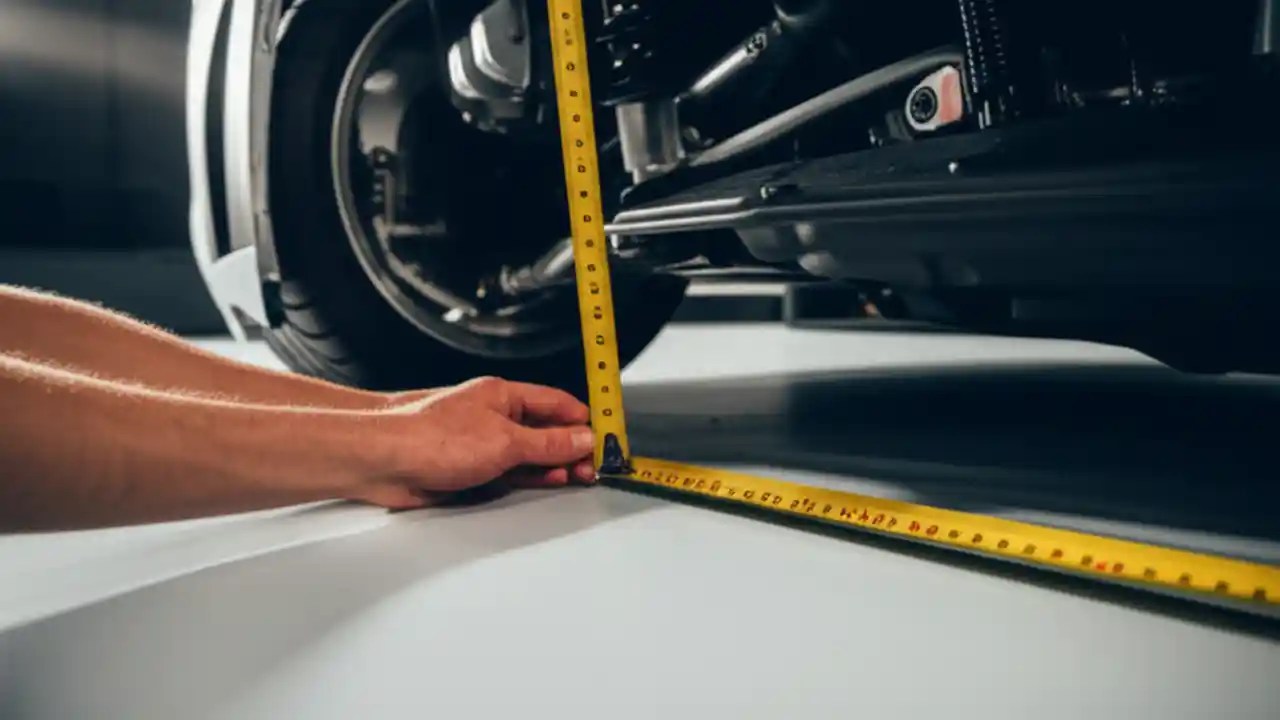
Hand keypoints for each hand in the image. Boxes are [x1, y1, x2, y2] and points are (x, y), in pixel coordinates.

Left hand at [350, 377, 596, 508]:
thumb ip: (548, 444)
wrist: (383, 461)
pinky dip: (533, 478)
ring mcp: (483, 444)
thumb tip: (583, 439)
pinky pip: (512, 473)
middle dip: (574, 447)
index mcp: (504, 396)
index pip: (557, 404)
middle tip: (598, 467)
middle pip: (546, 431)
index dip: (585, 420)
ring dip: (555, 465)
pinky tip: (549, 483)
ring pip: (531, 454)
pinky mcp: (471, 470)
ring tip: (580, 478)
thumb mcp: (504, 441)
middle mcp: (495, 417)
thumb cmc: (432, 438)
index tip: (609, 438)